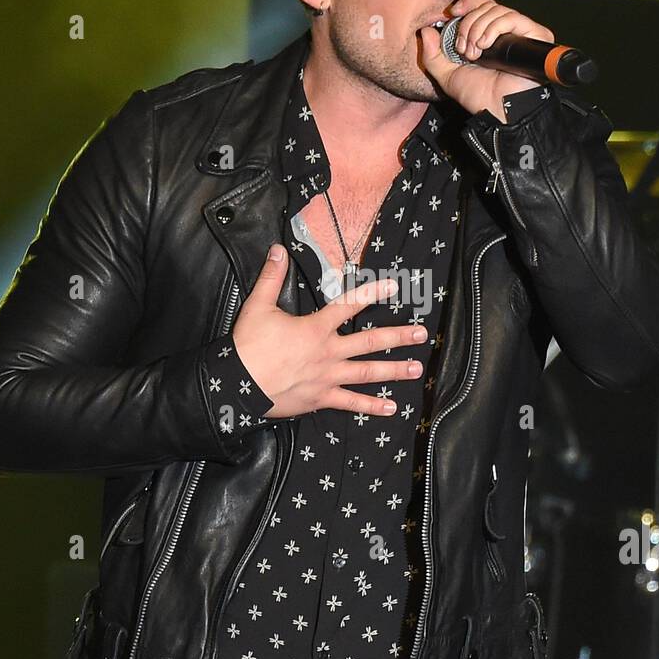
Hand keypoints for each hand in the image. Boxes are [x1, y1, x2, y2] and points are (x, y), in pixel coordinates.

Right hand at [232, 244, 427, 418]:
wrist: (237, 386)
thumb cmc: (247, 347)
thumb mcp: (257, 307)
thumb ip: (271, 278)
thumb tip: (277, 250)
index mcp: (316, 329)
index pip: (348, 305)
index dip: (372, 293)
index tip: (394, 286)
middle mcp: (328, 353)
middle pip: (370, 342)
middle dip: (398, 337)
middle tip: (421, 334)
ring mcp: (328, 378)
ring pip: (368, 373)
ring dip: (394, 370)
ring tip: (416, 369)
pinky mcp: (321, 399)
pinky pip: (351, 403)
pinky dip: (372, 406)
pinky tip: (391, 407)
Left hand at [417, 0, 554, 122]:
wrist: (498, 110)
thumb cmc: (479, 97)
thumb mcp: (447, 75)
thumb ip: (432, 54)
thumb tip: (426, 31)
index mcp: (488, 38)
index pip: (481, 7)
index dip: (467, 4)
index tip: (452, 12)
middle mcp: (505, 34)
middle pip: (487, 7)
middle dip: (468, 24)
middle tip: (463, 48)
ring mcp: (520, 34)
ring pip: (498, 11)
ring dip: (478, 29)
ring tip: (474, 53)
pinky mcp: (535, 36)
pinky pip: (513, 18)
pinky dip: (494, 28)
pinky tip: (486, 46)